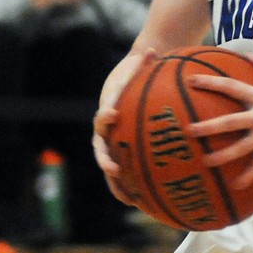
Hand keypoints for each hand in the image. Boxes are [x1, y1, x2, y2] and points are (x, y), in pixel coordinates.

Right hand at [93, 48, 156, 204]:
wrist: (130, 81)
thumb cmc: (135, 73)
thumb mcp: (137, 66)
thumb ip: (142, 61)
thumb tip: (151, 48)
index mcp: (108, 110)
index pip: (103, 116)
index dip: (106, 117)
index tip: (113, 115)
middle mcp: (106, 130)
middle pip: (101, 148)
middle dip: (106, 160)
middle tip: (113, 169)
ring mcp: (112, 143)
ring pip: (110, 166)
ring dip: (116, 183)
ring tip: (127, 199)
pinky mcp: (121, 152)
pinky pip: (125, 173)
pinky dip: (130, 187)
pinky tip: (142, 203)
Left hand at [185, 54, 252, 188]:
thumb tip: (245, 51)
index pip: (230, 87)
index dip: (210, 83)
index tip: (190, 81)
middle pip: (230, 122)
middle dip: (208, 127)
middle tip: (188, 131)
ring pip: (241, 148)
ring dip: (222, 155)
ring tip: (205, 161)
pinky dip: (248, 177)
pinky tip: (235, 186)